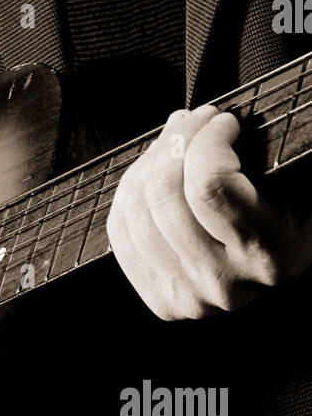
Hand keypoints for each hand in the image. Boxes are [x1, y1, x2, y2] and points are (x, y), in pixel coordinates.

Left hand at [105, 104, 311, 320]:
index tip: (222, 119)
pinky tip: (154, 172)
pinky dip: (131, 190)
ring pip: (137, 208)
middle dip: (175, 140)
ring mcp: (186, 295)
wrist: (279, 269)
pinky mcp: (159, 296)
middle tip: (194, 119)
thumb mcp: (297, 190)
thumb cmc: (292, 218)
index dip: (206, 139)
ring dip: (151, 160)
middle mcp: (224, 282)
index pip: (209, 185)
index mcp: (269, 254)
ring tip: (175, 141)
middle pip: (164, 193)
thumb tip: (217, 122)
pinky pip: (121, 230)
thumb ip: (266, 160)